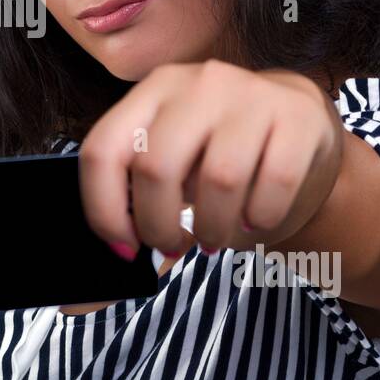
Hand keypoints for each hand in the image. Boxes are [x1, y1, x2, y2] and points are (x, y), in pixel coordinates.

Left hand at [77, 59, 344, 260]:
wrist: (297, 122)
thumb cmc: (220, 154)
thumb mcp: (174, 167)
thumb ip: (134, 212)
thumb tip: (80, 295)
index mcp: (152, 92)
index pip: (102, 150)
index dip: (104, 211)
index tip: (124, 247)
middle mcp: (198, 84)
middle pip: (157, 167)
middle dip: (159, 226)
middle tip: (174, 245)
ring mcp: (251, 95)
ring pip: (219, 179)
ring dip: (213, 228)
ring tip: (214, 235)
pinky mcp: (298, 117)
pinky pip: (275, 183)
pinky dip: (262, 217)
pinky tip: (256, 217)